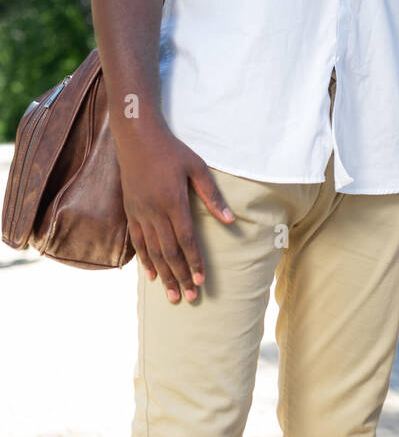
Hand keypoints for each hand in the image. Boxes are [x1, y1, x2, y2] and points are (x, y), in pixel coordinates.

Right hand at [114, 117, 234, 302]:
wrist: (137, 138)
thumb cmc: (172, 151)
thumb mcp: (197, 168)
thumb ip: (212, 195)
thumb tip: (230, 220)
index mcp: (173, 201)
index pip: (186, 239)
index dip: (194, 262)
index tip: (201, 281)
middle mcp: (154, 212)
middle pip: (169, 251)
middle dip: (180, 276)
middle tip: (188, 298)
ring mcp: (140, 213)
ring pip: (153, 251)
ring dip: (163, 275)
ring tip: (172, 295)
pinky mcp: (131, 212)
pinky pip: (138, 242)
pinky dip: (145, 261)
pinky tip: (152, 275)